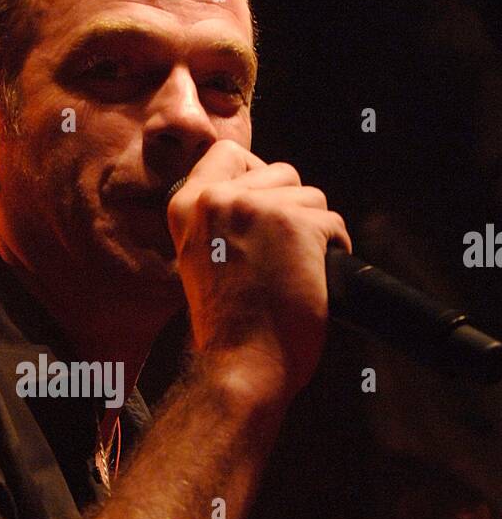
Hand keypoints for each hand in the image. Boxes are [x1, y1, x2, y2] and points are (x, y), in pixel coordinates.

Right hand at [166, 139, 351, 404]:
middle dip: (291, 208)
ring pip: (312, 197)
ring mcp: (258, 208)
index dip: (256, 175)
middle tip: (277, 255)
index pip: (228, 152)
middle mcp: (218, 198)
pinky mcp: (297, 225)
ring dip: (313, 232)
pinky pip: (334, 223)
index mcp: (186, 204)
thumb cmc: (228, 324)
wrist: (240, 366)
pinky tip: (311, 279)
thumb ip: (222, 216)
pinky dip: (334, 250)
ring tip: (291, 271)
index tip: (263, 210)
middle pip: (280, 171)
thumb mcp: (202, 255)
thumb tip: (267, 184)